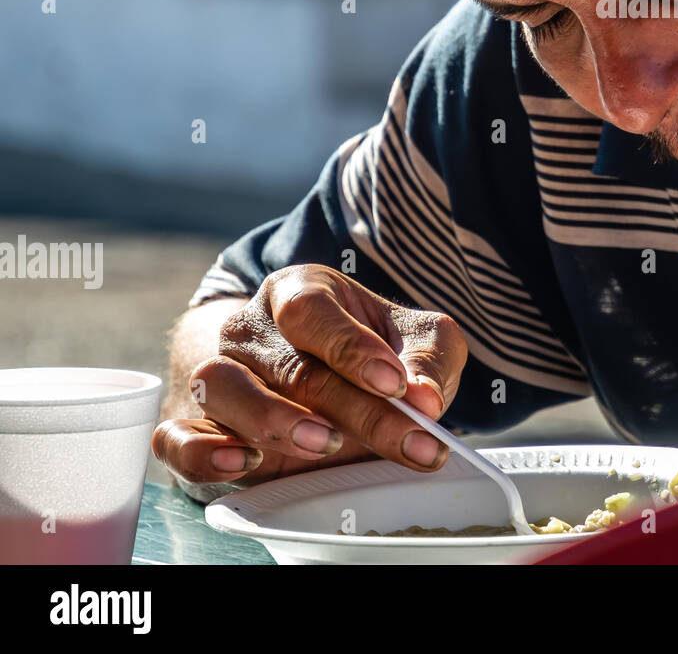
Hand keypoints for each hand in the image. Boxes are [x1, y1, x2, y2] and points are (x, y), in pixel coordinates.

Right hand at [152, 264, 465, 484]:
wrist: (330, 377)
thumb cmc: (378, 352)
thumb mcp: (419, 340)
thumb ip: (428, 361)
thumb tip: (426, 398)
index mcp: (300, 290)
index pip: (312, 310)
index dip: (353, 348)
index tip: (396, 383)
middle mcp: (253, 328)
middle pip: (291, 366)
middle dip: (355, 409)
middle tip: (404, 437)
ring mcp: (220, 374)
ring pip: (225, 390)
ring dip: (274, 420)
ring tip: (325, 444)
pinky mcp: (199, 426)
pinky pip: (176, 437)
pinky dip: (201, 452)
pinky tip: (242, 461)